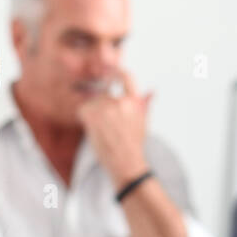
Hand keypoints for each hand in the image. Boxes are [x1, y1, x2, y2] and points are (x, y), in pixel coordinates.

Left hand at [75, 69, 152, 187]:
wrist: (126, 163)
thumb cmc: (134, 145)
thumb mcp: (144, 122)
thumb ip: (145, 104)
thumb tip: (153, 91)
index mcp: (135, 101)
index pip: (126, 77)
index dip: (116, 73)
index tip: (109, 74)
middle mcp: (121, 102)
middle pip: (104, 95)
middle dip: (101, 106)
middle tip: (105, 124)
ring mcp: (106, 109)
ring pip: (92, 103)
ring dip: (93, 114)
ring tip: (101, 130)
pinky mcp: (94, 117)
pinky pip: (83, 109)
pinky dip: (84, 118)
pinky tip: (92, 129)